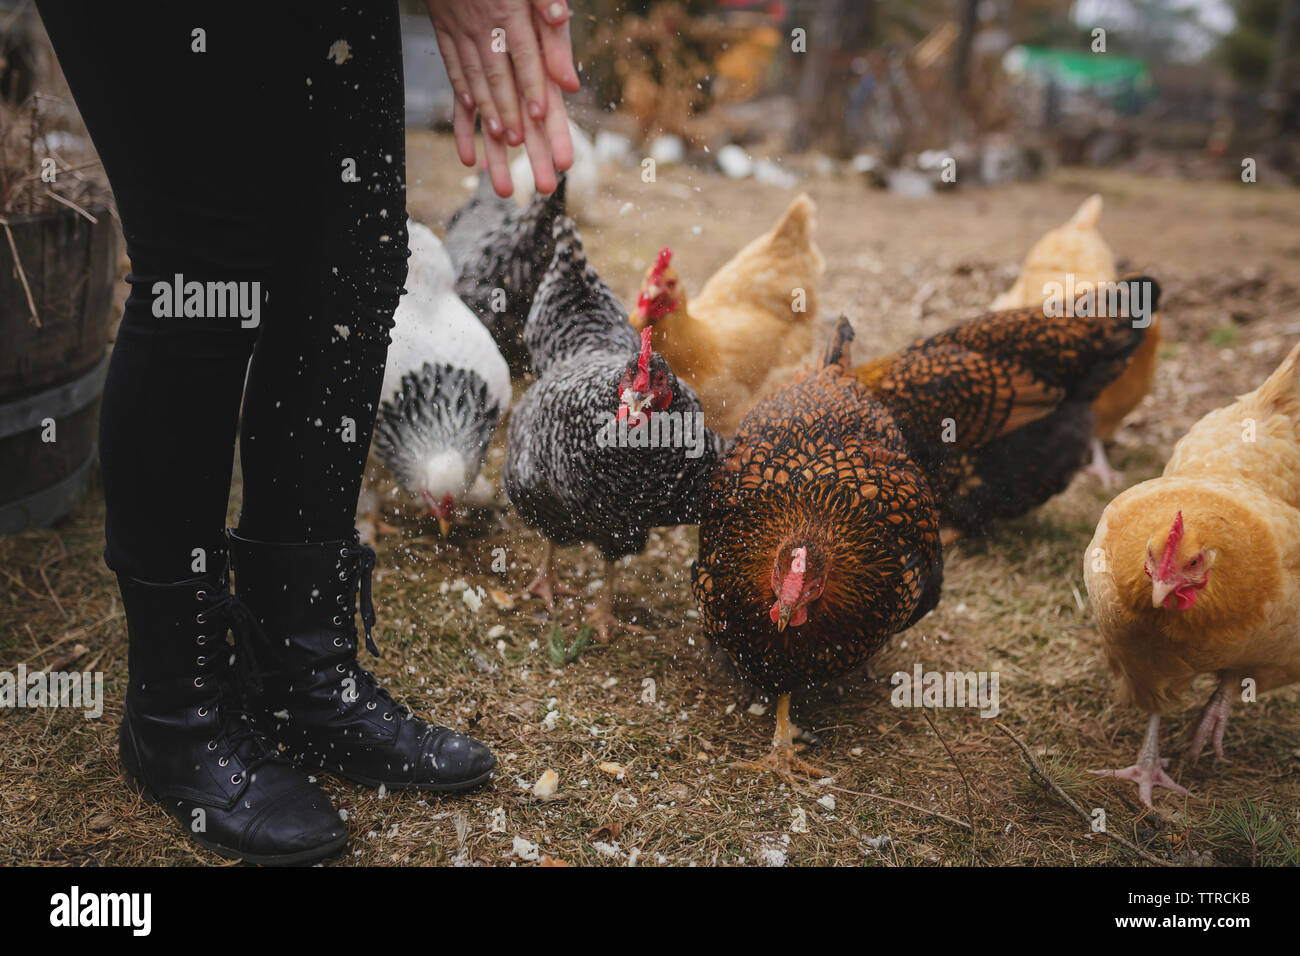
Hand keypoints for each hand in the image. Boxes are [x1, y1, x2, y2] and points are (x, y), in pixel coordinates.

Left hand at [425, 0, 580, 196]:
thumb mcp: (538, 3)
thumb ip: (554, 38)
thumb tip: (566, 85)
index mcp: (538, 63)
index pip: (551, 107)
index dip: (558, 135)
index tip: (566, 164)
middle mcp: (516, 76)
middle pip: (526, 124)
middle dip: (535, 157)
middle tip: (544, 190)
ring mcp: (490, 74)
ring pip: (493, 123)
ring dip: (497, 156)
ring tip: (502, 192)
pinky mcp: (463, 65)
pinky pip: (463, 106)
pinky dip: (464, 131)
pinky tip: (467, 161)